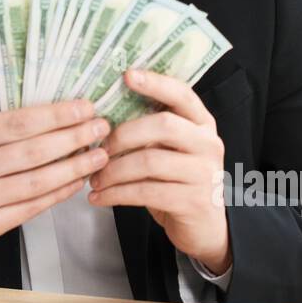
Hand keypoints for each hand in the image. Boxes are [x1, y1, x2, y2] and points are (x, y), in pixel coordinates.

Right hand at [0, 99, 110, 252]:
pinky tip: (77, 181)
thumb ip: (5, 129)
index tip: (85, 108)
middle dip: (73, 138)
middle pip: (33, 151)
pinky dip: (59, 193)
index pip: (20, 122)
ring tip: (99, 156)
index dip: (57, 115)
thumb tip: (59, 117)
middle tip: (101, 128)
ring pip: (37, 181)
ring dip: (74, 167)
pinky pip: (32, 207)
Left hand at [87, 69, 231, 275]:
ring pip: (150, 161)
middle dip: (123, 134)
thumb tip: (103, 116)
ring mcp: (204, 173)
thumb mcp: (170, 151)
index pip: (182, 94)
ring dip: (113, 170)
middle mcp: (208, 144)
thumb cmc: (177, 181)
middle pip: (163, 125)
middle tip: (99, 148)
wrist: (204, 227)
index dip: (155, 83)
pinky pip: (146, 192)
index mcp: (202, 124)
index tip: (127, 75)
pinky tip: (99, 197)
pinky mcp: (193, 201)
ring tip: (94, 178)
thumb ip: (151, 131)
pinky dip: (116, 194)